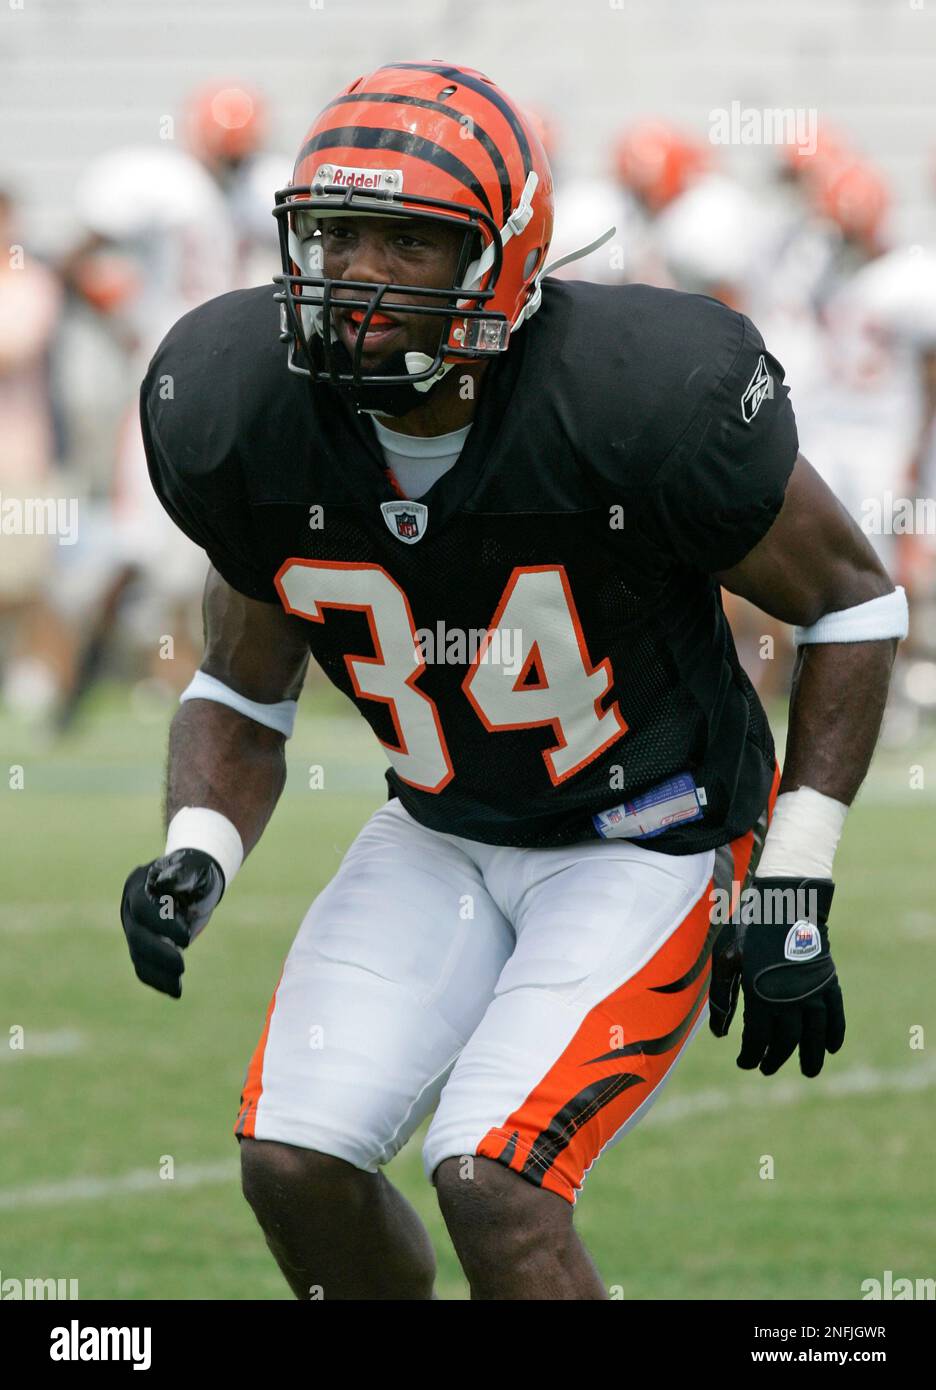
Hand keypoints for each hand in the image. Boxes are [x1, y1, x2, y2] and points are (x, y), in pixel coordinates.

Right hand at [120, 848, 223, 997]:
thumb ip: (185, 875)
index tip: (186, 938)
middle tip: (181, 967)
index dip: (161, 924)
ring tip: (177, 988)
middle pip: (136, 936)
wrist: (191, 877)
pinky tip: (174, 990)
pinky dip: (156, 980)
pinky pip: (142, 966)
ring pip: (137, 956)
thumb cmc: (195, 871)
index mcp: (140, 885)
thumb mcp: (194, 868)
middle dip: (157, 954)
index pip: (142, 907)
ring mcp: (133, 926)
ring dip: (157, 974)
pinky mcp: (140, 943)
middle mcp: (131, 907)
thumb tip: (171, 885)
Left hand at [709, 876, 844, 1076]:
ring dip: (811, 1057)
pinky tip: (832, 1048)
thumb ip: (722, 997)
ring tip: (809, 1071)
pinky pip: (836, 1017)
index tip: (745, 1063)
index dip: (750, 1055)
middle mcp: (790, 1000)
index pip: (757, 1039)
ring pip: (815, 1036)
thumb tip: (719, 1034)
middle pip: (786, 1043)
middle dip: (775, 1059)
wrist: (785, 903)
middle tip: (767, 1069)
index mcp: (761, 996)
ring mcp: (813, 993)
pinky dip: (835, 1034)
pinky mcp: (828, 983)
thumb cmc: (749, 930)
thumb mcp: (726, 960)